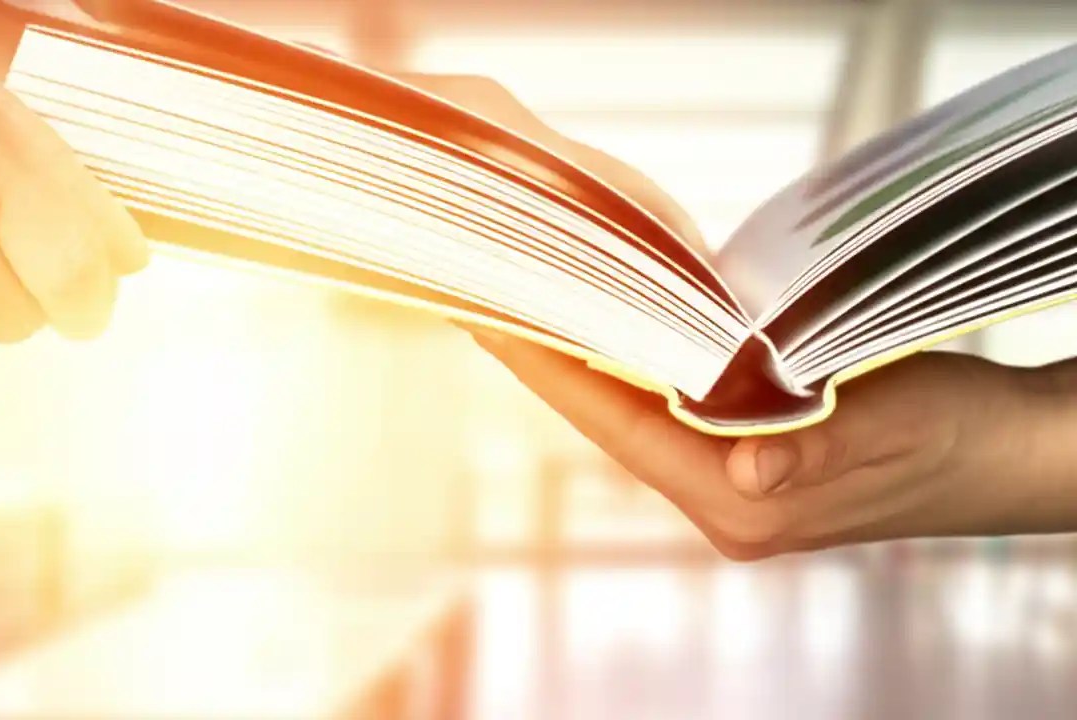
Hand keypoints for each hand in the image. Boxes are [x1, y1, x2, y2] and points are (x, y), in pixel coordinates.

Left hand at [409, 72, 1076, 558]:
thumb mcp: (896, 426)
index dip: (553, 370)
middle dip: (556, 364)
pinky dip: (640, 375)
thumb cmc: (959, 436)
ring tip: (538, 310)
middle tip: (496, 299)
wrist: (1008, 456)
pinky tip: (620, 337)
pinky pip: (672, 419)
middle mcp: (728, 504)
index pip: (620, 426)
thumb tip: (749, 461)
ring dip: (592, 367)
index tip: (492, 319)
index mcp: (746, 501)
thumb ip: (818, 448)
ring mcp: (739, 489)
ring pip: (639, 421)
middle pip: (615, 426)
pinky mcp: (756, 468)